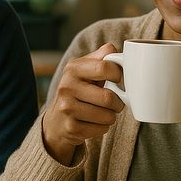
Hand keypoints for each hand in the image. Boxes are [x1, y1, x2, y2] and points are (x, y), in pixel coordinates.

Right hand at [42, 43, 125, 164]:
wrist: (57, 121)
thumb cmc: (79, 91)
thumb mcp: (85, 69)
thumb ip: (103, 57)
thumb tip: (122, 52)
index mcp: (73, 68)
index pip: (105, 67)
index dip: (118, 75)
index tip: (118, 80)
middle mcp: (66, 87)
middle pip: (108, 97)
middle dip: (118, 102)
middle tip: (115, 102)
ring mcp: (67, 108)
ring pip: (107, 115)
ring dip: (111, 116)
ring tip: (103, 112)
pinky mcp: (71, 128)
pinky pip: (102, 129)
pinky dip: (104, 127)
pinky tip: (94, 122)